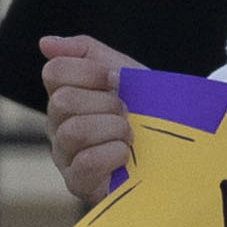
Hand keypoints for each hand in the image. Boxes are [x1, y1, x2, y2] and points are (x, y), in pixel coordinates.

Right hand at [38, 35, 136, 204]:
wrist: (180, 146)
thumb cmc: (149, 109)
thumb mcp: (125, 73)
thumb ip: (86, 52)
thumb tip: (46, 43)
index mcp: (65, 94)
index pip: (55, 72)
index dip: (92, 72)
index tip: (119, 80)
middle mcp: (57, 125)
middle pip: (62, 101)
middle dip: (106, 102)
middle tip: (128, 112)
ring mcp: (65, 156)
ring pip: (73, 131)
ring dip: (113, 128)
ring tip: (130, 135)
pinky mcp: (78, 183)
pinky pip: (85, 163)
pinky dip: (113, 154)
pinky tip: (126, 155)